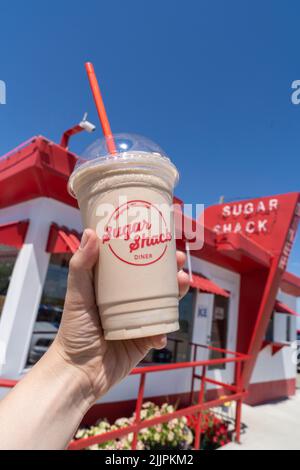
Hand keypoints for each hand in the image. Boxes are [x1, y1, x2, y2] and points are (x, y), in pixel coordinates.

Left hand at [53, 229, 189, 404]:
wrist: (80, 373)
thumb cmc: (73, 332)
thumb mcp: (77, 295)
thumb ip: (81, 266)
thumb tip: (91, 233)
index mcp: (111, 288)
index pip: (132, 264)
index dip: (147, 250)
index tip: (158, 237)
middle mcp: (126, 302)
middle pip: (153, 281)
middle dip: (170, 269)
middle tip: (179, 258)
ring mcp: (137, 320)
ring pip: (163, 302)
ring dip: (177, 292)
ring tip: (183, 282)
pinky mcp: (144, 340)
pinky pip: (161, 330)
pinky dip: (165, 328)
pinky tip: (162, 329)